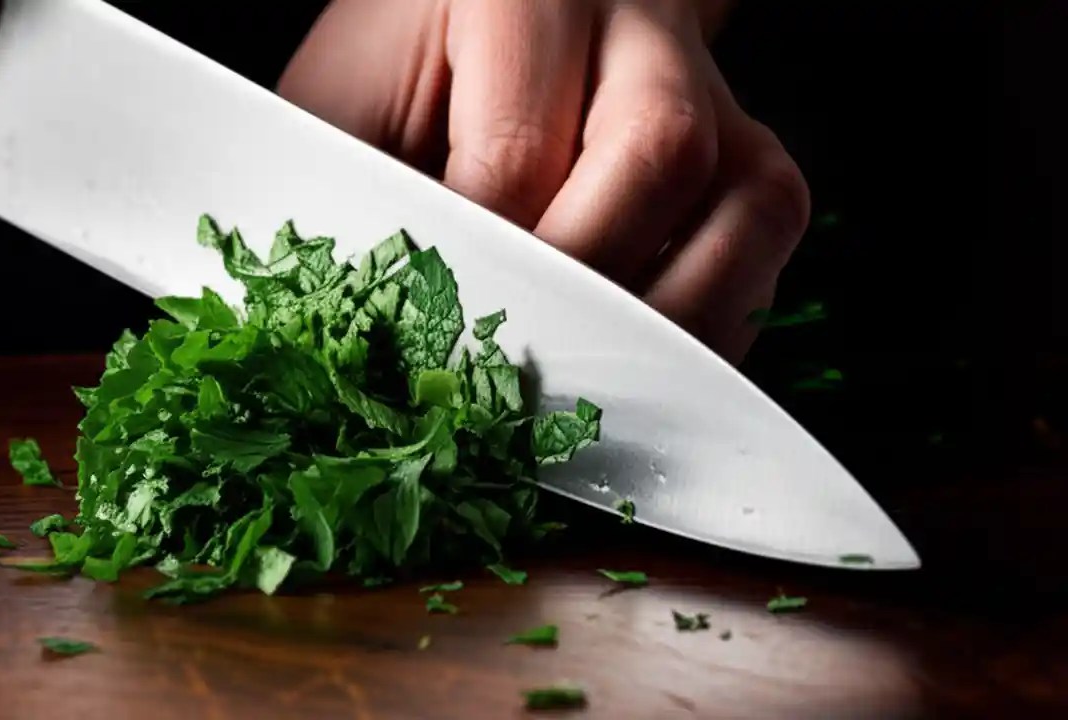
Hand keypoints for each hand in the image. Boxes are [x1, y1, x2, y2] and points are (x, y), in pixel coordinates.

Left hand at [279, 0, 809, 360]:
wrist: (509, 14)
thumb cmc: (415, 66)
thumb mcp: (350, 103)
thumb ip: (349, 195)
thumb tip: (350, 329)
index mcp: (521, 1)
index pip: (515, 159)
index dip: (479, 274)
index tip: (439, 352)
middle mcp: (640, 29)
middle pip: (657, 159)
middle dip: (585, 293)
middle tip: (522, 379)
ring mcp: (711, 91)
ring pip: (743, 207)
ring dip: (666, 320)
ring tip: (590, 382)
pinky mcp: (749, 152)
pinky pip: (764, 245)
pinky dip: (711, 321)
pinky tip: (644, 359)